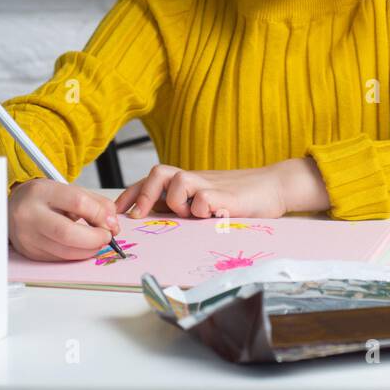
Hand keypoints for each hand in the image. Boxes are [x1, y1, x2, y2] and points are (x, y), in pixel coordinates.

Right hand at [8, 178, 122, 261]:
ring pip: (65, 251)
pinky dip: (76, 255)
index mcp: (41, 192)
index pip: (77, 203)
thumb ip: (94, 202)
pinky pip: (59, 258)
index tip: (110, 221)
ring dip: (89, 250)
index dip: (99, 214)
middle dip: (95, 238)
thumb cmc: (43, 199)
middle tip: (107, 237)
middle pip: (68, 233)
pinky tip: (81, 247)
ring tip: (97, 242)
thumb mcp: (66, 190)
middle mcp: (30, 215)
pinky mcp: (30, 253)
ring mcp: (28, 237)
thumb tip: (112, 223)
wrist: (11, 209)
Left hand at [114, 158, 327, 219]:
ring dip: (177, 201)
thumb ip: (180, 206)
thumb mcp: (203, 202)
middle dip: (144, 193)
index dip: (130, 194)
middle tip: (138, 216)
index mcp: (187, 182)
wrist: (273, 187)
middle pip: (159, 173)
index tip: (116, 211)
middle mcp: (195, 179)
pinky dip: (202, 208)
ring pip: (179, 181)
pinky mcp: (227, 195)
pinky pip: (204, 199)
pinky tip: (212, 216)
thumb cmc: (237, 197)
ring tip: (190, 215)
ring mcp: (210, 185)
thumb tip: (148, 217)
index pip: (151, 181)